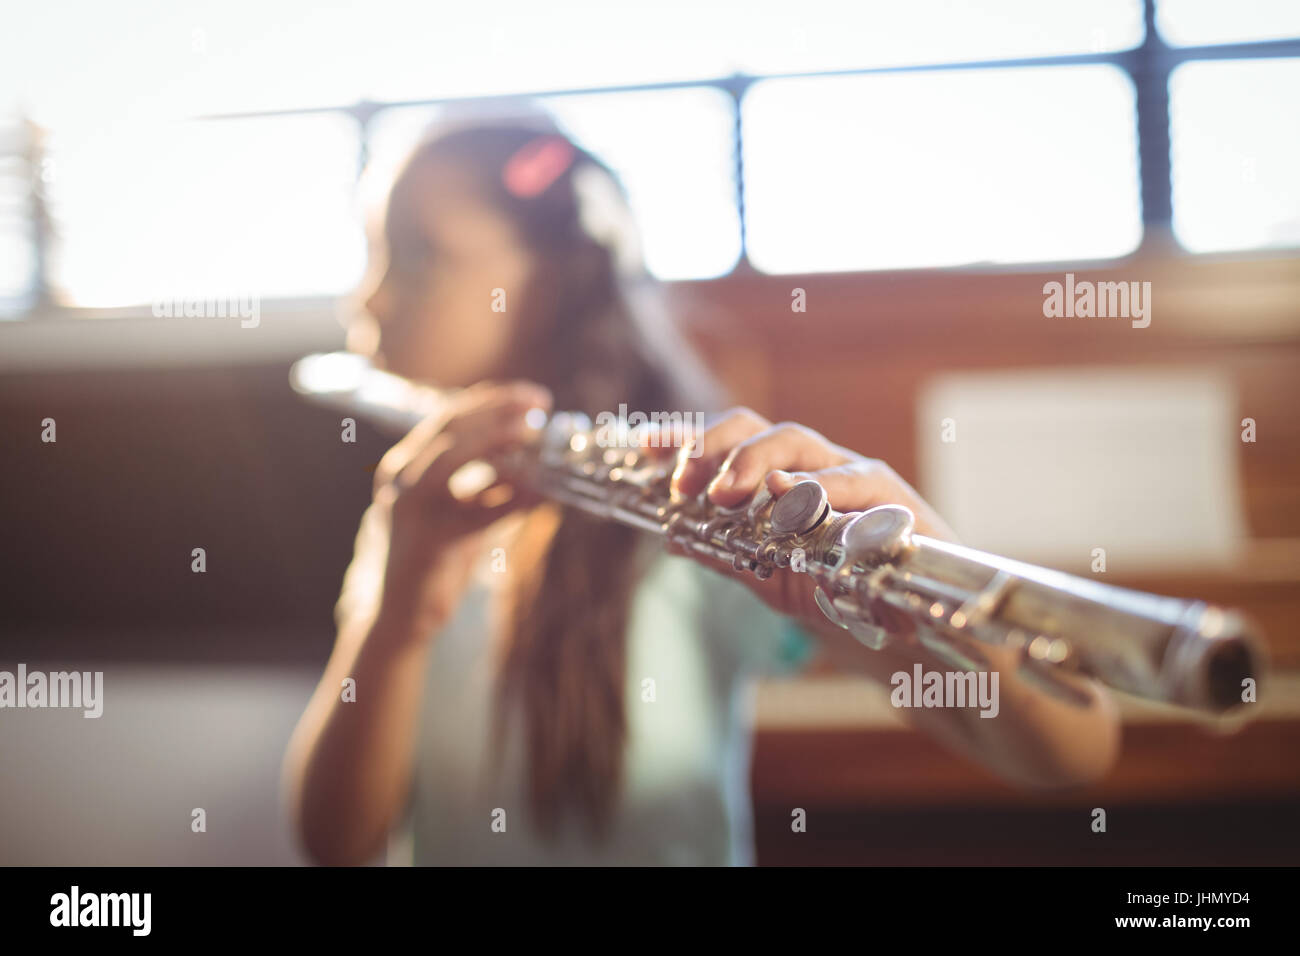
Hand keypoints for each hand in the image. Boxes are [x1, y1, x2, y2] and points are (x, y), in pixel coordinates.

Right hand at [369, 380, 551, 640]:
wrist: (404, 616)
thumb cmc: (439, 561)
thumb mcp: (470, 511)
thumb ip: (494, 483)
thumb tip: (537, 457)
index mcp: (407, 465)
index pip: (448, 417)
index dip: (491, 400)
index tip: (530, 396)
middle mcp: (399, 478)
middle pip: (449, 426)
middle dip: (497, 408)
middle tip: (539, 403)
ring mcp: (407, 509)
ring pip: (450, 459)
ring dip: (496, 438)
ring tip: (534, 431)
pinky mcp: (425, 542)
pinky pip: (474, 514)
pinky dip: (511, 500)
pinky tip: (541, 493)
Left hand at [641, 407, 957, 632]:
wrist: (916, 618)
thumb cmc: (843, 588)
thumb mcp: (773, 574)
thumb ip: (730, 554)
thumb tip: (675, 536)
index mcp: (783, 476)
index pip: (730, 441)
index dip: (688, 436)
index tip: (647, 446)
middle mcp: (814, 465)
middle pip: (758, 427)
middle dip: (715, 444)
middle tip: (686, 482)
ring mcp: (852, 475)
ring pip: (800, 441)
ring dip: (755, 459)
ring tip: (725, 489)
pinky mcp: (891, 498)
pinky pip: (854, 482)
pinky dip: (818, 485)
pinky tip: (789, 493)